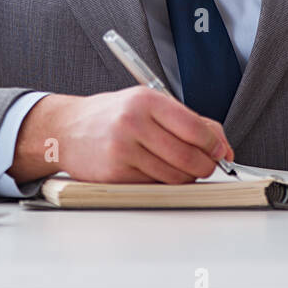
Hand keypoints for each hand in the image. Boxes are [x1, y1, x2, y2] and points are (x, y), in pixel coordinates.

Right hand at [8, 85, 233, 184]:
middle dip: (205, 166)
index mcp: (146, 100)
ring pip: (175, 176)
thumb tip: (223, 147)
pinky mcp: (115, 174)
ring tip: (180, 168)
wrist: (65, 129)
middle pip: (188, 156)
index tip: (219, 151)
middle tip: (206, 165)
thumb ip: (186, 121)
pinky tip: (155, 172)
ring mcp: (122, 150)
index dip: (215, 144)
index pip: (195, 127)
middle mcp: (133, 123)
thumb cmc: (112, 116)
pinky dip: (163, 183)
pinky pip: (155, 186)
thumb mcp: (146, 104)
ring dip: (186, 177)